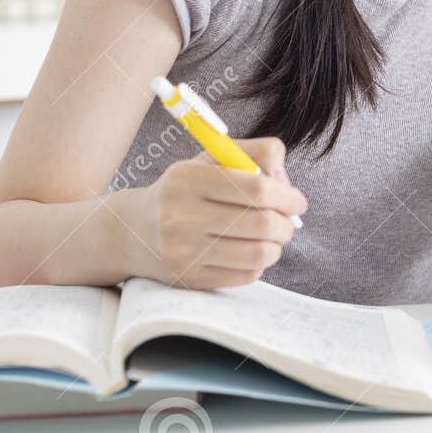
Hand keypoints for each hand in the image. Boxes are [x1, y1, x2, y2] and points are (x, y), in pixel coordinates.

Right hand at [130, 136, 307, 288]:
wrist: (134, 232)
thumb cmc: (184, 191)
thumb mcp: (211, 160)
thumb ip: (256, 153)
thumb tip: (285, 180)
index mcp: (188, 179)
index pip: (257, 189)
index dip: (288, 196)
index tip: (298, 201)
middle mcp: (181, 215)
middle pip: (262, 224)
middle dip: (287, 224)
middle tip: (288, 222)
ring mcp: (183, 251)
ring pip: (258, 254)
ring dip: (277, 246)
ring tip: (273, 238)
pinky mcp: (188, 279)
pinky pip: (245, 276)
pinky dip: (258, 264)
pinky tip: (249, 251)